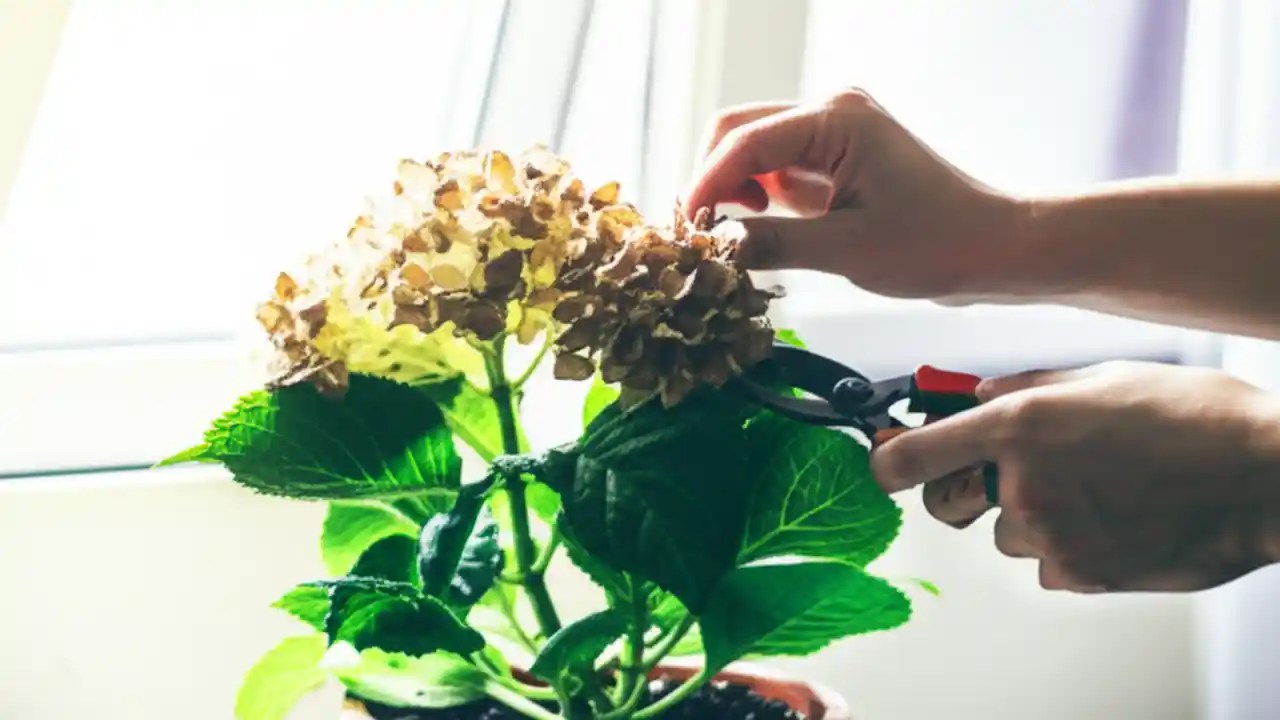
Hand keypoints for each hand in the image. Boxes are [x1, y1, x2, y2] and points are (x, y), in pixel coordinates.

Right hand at [683, 89, 1025, 301]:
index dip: (705, 185)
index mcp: (836, 119)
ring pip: (751, 152)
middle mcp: (830, 114)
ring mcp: (831, 136)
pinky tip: (756, 232)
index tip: (686, 230)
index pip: (745, 141)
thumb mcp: (849, 251)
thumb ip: (774, 244)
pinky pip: (774, 171)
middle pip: (738, 132)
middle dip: (711, 181)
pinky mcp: (833, 162)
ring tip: (728, 240)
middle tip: (702, 236)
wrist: (992, 248)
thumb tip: (715, 248)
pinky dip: (754, 200)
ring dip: (731, 191)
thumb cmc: (938, 243)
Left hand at [870, 361, 1279, 591]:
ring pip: (1009, 535)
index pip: (910, 456)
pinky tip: (1116, 520)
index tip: (883, 461)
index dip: (885, 460)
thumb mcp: (1101, 376)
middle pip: (946, 506)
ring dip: (1034, 518)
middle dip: (966, 490)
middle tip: (1009, 473)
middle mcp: (1024, 483)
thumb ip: (1026, 387)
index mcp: (1020, 424)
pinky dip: (1071, 549)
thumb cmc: (1195, 417)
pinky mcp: (1083, 575)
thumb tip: (975, 394)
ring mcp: (1052, 535)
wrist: (1267, 476)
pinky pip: (1050, 566)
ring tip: (1098, 490)